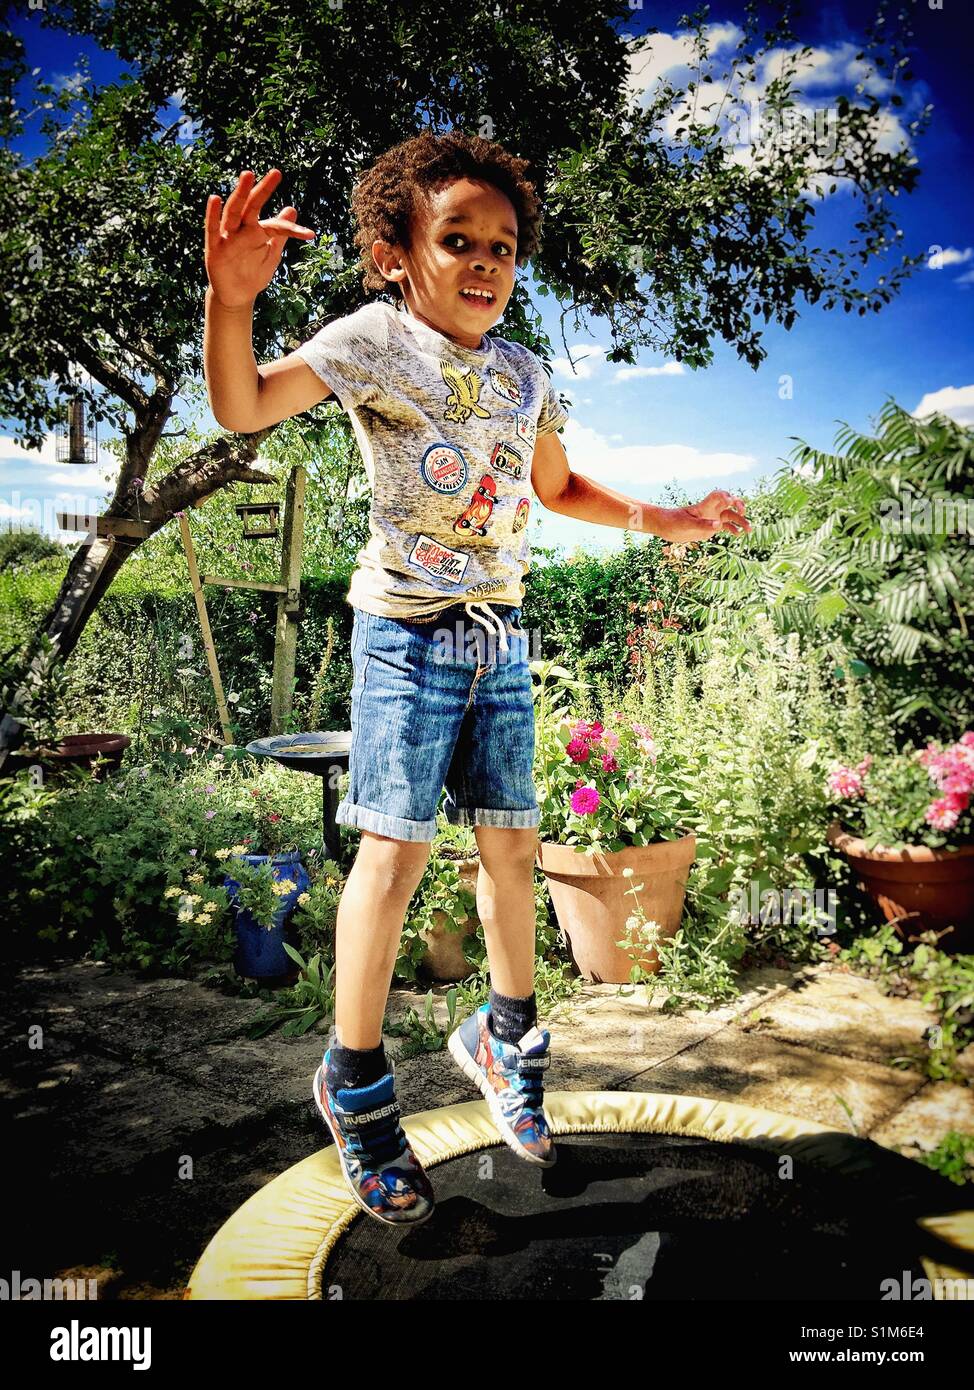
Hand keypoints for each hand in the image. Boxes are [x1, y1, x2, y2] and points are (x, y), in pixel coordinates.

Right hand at [204, 168, 314, 308]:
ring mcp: (227, 238)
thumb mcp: (271, 254)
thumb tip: (291, 208)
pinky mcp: (214, 249)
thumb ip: (280, 233)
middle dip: (263, 190)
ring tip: (248, 176)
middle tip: (277, 173)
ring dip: (240, 194)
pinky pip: (212, 230)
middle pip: (252, 207)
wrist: (236, 296)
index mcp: (256, 231)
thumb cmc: (253, 273)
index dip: (291, 228)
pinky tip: (215, 199)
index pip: (275, 225)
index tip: (310, 235)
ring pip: (233, 212)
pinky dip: (213, 215)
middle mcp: (242, 230)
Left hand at [670, 490, 751, 541]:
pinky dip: (733, 529)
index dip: (726, 496)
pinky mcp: (711, 527)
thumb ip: (703, 525)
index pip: (718, 495)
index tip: (731, 502)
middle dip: (738, 505)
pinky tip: (738, 534)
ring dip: (740, 521)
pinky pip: (725, 526)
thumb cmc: (673, 522)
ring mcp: (712, 518)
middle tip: (743, 512)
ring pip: (730, 516)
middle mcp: (711, 510)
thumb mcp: (686, 524)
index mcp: (704, 505)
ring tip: (749, 530)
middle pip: (729, 504)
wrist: (665, 527)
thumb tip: (719, 526)